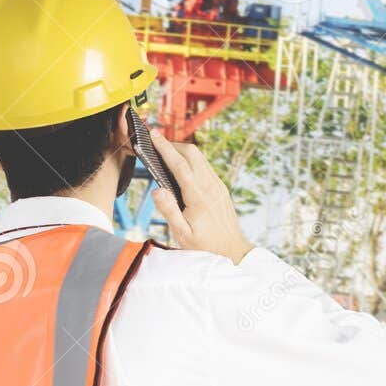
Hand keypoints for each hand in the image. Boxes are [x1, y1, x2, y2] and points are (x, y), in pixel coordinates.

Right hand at [148, 127, 253, 264]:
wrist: (233, 251)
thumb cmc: (205, 246)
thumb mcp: (182, 234)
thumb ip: (169, 211)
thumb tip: (157, 190)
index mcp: (198, 197)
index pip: (179, 164)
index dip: (164, 147)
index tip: (152, 135)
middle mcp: (211, 187)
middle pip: (192, 153)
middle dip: (173, 145)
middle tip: (156, 143)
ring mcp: (218, 186)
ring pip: (200, 158)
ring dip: (183, 151)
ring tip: (166, 153)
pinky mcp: (221, 188)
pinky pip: (205, 167)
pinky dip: (192, 161)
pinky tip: (181, 169)